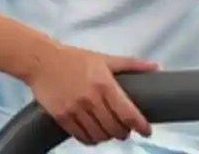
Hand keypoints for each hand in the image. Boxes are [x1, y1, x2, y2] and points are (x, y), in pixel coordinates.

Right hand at [23, 43, 158, 145]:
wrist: (42, 60)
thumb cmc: (74, 58)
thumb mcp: (104, 59)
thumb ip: (132, 65)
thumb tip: (156, 67)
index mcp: (104, 84)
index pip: (128, 113)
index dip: (141, 125)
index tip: (147, 131)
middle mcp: (91, 99)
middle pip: (115, 128)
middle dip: (123, 132)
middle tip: (125, 130)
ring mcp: (75, 109)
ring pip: (99, 135)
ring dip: (108, 137)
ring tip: (109, 132)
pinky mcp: (62, 117)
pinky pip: (81, 137)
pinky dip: (91, 139)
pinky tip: (93, 134)